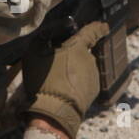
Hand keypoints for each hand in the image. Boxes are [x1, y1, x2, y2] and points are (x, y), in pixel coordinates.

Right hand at [21, 20, 108, 138]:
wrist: (54, 113)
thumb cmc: (43, 80)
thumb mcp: (34, 51)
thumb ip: (47, 35)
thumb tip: (59, 27)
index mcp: (78, 47)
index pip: (94, 31)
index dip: (98, 27)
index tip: (103, 26)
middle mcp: (90, 60)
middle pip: (84, 51)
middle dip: (74, 52)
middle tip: (56, 60)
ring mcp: (94, 76)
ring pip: (84, 66)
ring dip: (74, 68)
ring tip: (57, 79)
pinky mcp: (94, 91)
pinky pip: (85, 80)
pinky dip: (77, 82)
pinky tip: (64, 89)